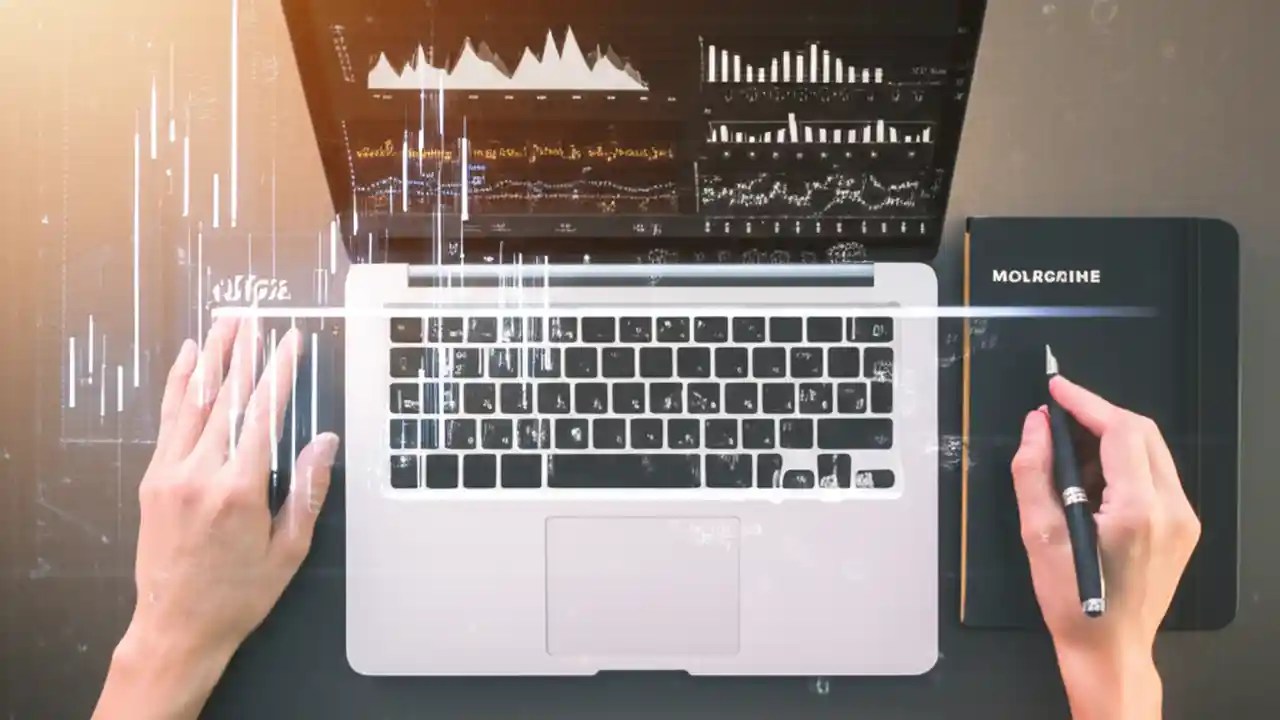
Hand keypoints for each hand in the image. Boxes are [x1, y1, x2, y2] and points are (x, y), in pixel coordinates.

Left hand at [93, 318, 339, 719]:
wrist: (177, 626)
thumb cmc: (238, 594)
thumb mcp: (289, 550)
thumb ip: (308, 490)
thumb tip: (324, 442)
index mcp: (239, 491)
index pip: (262, 415)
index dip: (280, 373)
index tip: (291, 342)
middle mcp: (199, 474)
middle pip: (225, 398)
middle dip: (245, 353)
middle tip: (257, 317)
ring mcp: (169, 473)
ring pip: (192, 401)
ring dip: (211, 358)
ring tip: (226, 323)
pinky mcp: (153, 478)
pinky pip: (168, 420)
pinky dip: (177, 385)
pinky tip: (187, 359)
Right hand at [1011, 375, 1200, 719]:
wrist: (1109, 649)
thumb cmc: (1071, 600)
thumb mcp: (1037, 534)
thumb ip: (1033, 472)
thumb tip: (1037, 425)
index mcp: (1138, 509)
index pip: (1120, 431)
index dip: (1087, 402)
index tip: (1056, 390)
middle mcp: (1171, 509)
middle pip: (1142, 433)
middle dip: (1100, 415)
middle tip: (1059, 417)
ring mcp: (1183, 519)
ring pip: (1152, 452)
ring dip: (1111, 439)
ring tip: (1069, 452)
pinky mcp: (1183, 528)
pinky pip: (1156, 476)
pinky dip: (1124, 464)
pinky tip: (1092, 480)